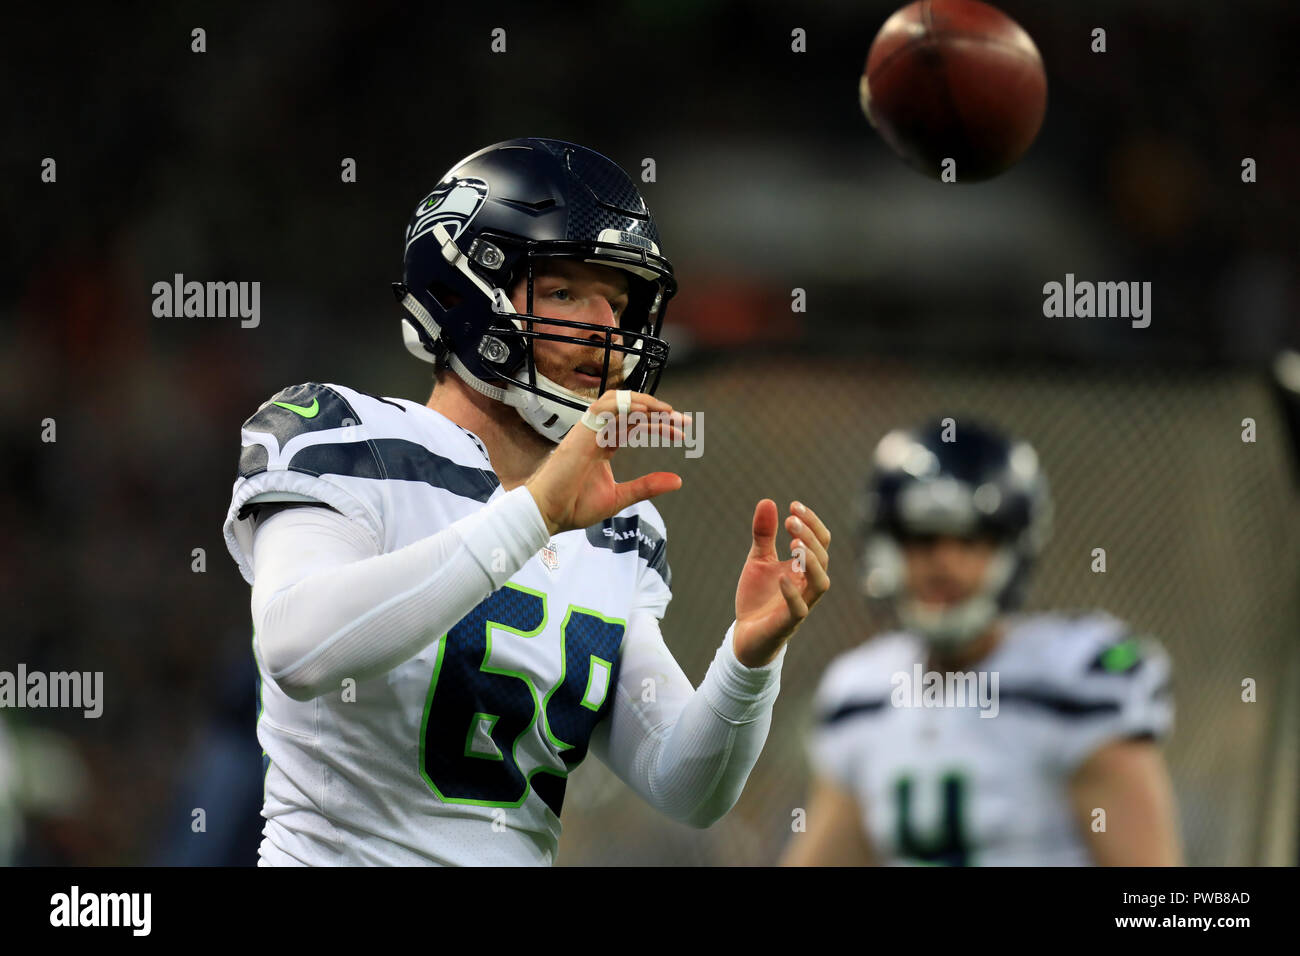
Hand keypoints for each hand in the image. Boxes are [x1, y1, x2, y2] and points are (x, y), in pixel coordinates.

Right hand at [525, 389, 688, 535]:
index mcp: (603, 444)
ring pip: (619, 401)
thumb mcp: (620, 496)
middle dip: (659, 412)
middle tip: (684, 421)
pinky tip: (646, 413)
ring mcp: (588, 430)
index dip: (659, 425)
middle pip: (632, 410)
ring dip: (645, 402)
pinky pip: (604, 407)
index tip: (682, 434)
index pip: (636, 425)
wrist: (548, 513)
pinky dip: (625, 405)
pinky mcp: (581, 432)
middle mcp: (597, 433)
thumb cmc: (574, 506)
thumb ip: (647, 486)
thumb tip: (678, 481)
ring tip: (668, 412)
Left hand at [733, 499, 830, 667]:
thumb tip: (768, 501)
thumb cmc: (758, 597)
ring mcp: (801, 604)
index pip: (820, 541)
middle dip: (809, 537)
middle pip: (823, 558)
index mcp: (804, 568)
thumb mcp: (758, 560)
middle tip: (790, 521)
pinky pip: (799, 609)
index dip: (812, 523)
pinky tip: (781, 575)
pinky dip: (792, 592)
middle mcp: (808, 585)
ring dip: (810, 561)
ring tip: (794, 543)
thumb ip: (764, 534)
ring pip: (821, 583)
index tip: (794, 506)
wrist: (745, 635)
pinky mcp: (787, 623)